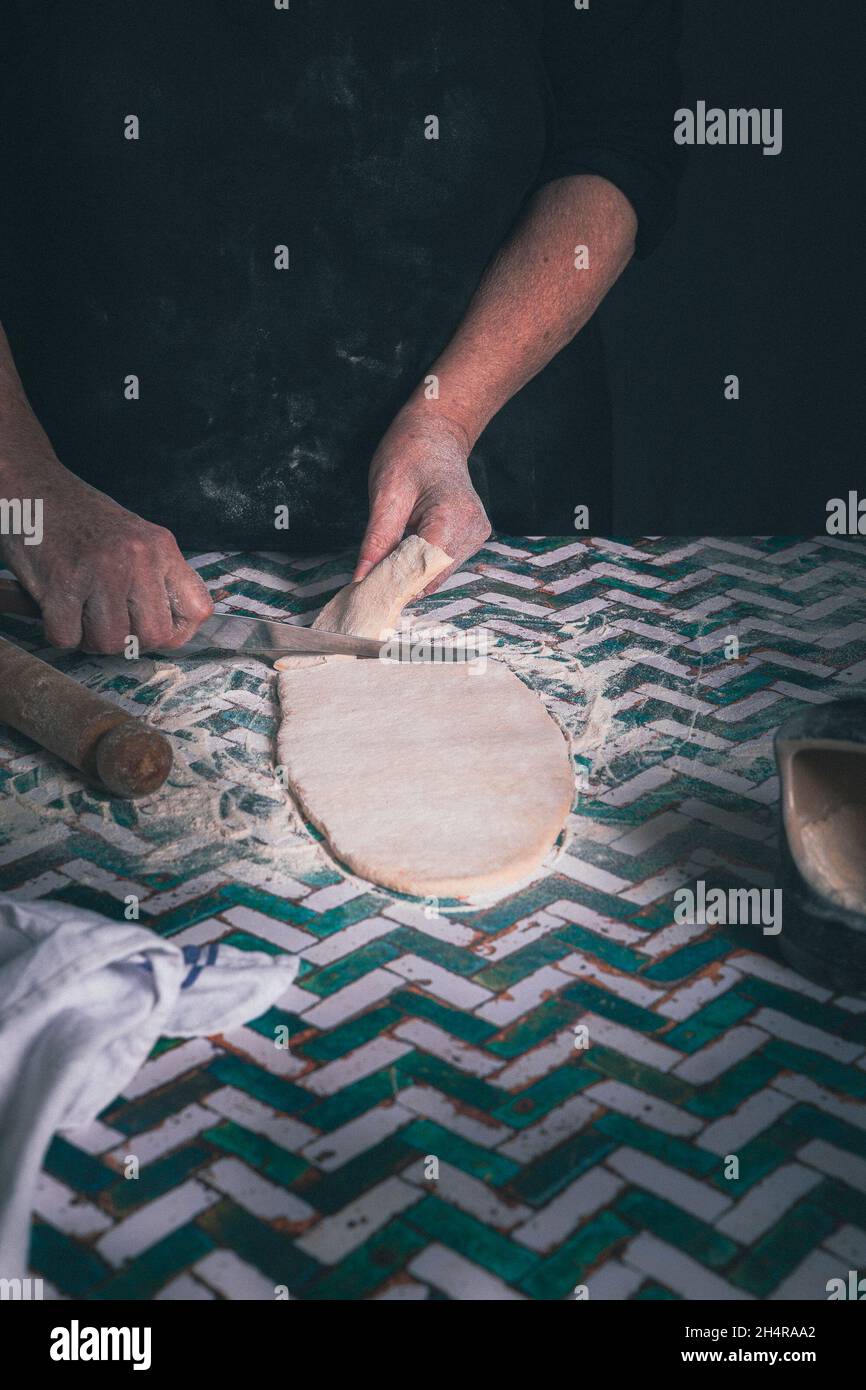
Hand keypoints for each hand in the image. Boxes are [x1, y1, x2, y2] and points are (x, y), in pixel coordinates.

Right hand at [0, 461, 212, 652]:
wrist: (33, 487)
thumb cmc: (83, 520)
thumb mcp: (137, 538)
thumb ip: (158, 578)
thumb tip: (172, 630)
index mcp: (161, 547)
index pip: (198, 610)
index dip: (176, 632)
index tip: (152, 627)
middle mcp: (138, 558)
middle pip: (155, 636)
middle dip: (130, 640)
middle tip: (108, 622)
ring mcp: (101, 570)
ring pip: (111, 643)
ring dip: (91, 639)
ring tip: (81, 613)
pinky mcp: (62, 583)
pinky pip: (68, 638)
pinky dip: (60, 633)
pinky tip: (58, 609)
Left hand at [354, 409, 490, 589]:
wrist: (437, 432)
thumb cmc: (410, 452)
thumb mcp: (386, 493)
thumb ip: (377, 541)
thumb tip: (362, 578)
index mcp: (454, 516)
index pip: (423, 568)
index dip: (394, 583)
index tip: (365, 591)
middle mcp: (473, 529)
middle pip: (432, 576)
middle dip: (400, 582)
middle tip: (367, 583)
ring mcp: (477, 534)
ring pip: (438, 574)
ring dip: (410, 575)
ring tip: (383, 566)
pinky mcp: (473, 537)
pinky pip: (443, 563)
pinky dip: (420, 565)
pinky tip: (403, 555)